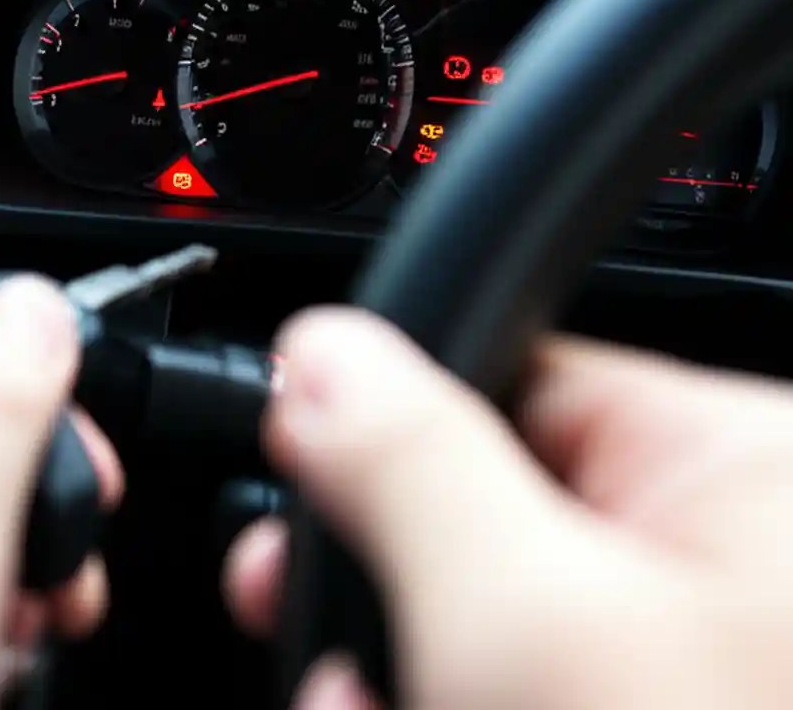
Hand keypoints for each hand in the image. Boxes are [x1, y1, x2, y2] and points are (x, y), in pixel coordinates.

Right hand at [227, 308, 792, 709]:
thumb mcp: (514, 615)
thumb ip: (407, 459)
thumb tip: (320, 354)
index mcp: (741, 467)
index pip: (515, 372)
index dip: (386, 422)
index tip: (297, 465)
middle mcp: (716, 550)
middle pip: (472, 502)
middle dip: (370, 567)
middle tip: (289, 601)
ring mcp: (669, 642)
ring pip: (469, 605)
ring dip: (383, 650)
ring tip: (351, 701)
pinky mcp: (624, 692)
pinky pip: (492, 671)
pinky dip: (419, 693)